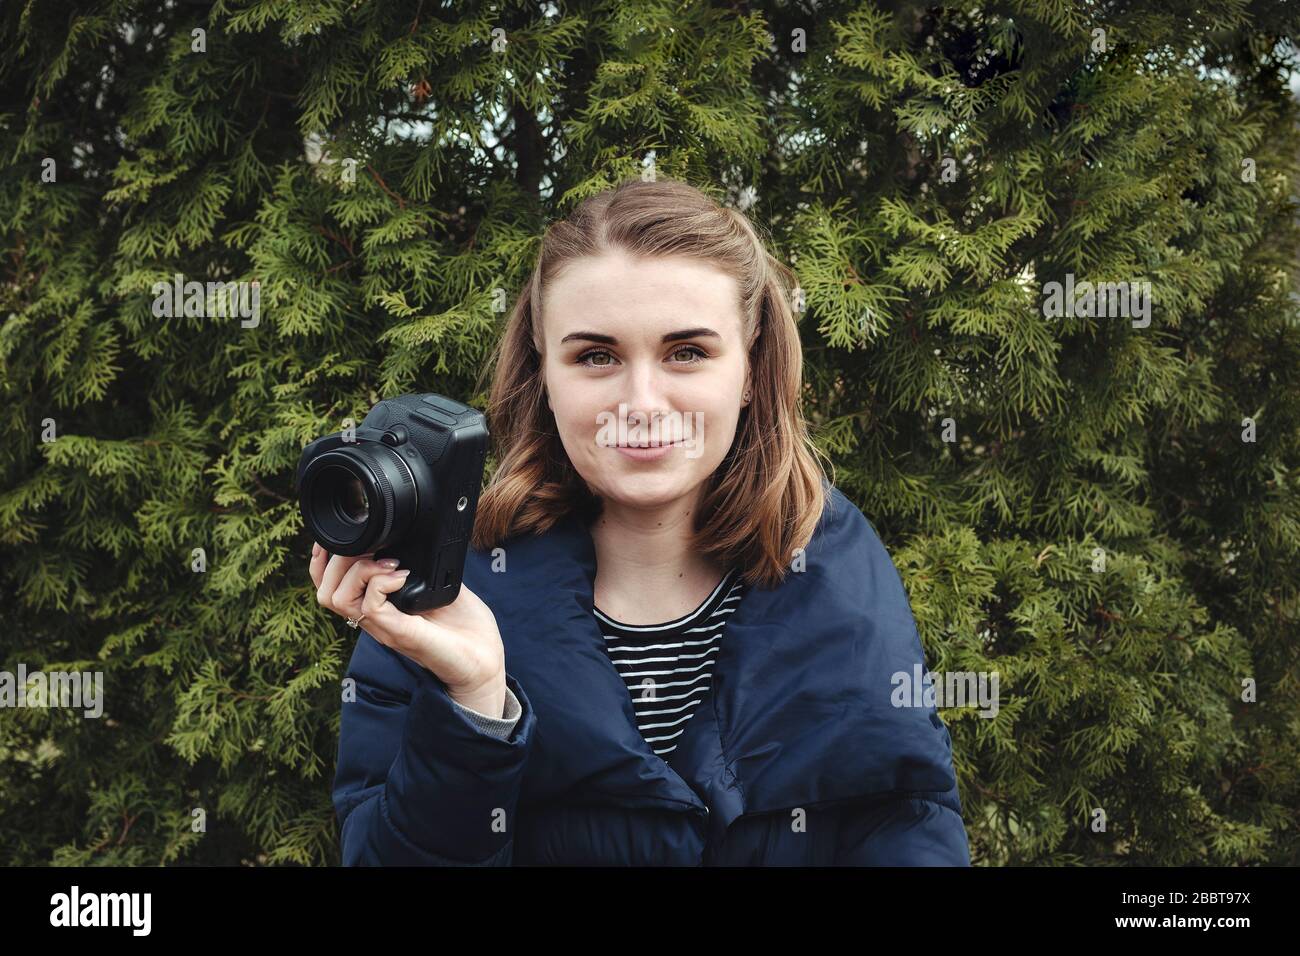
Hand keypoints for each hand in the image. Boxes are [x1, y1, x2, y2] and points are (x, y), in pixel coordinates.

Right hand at [309, 543, 507, 715]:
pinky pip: (370, 606)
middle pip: (325, 591)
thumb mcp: (442, 585)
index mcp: (379, 607)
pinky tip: (402, 576)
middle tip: (373, 549)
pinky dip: (380, 583)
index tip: (346, 537)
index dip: (325, 560)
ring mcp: (384, 627)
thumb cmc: (466, 630)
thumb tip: (421, 538)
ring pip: (338, 599)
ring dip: (359, 570)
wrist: (485, 663)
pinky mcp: (400, 634)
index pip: (331, 586)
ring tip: (389, 564)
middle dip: (340, 560)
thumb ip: (425, 565)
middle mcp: (375, 618)